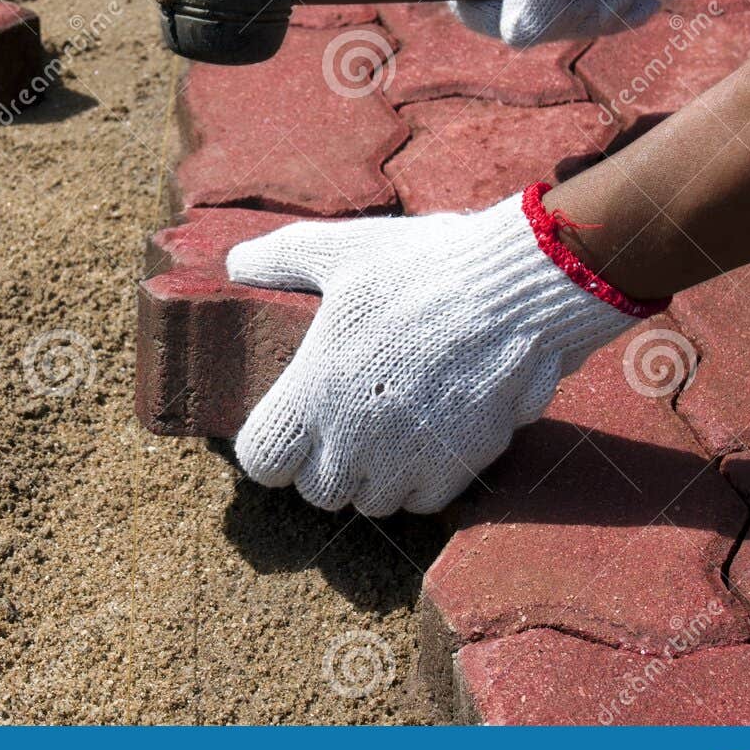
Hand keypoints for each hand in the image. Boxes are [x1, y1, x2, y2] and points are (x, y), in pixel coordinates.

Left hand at [224, 186, 661, 515]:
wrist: (514, 289)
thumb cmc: (421, 266)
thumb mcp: (339, 247)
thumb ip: (278, 260)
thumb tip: (235, 264)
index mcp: (312, 391)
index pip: (261, 462)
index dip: (270, 447)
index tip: (288, 425)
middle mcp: (351, 439)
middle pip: (315, 491)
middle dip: (324, 464)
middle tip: (344, 421)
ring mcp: (404, 460)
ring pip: (369, 501)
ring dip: (373, 476)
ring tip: (389, 427)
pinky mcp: (455, 469)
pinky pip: (422, 501)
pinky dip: (422, 480)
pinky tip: (430, 435)